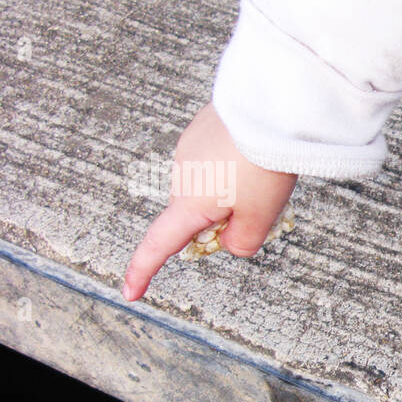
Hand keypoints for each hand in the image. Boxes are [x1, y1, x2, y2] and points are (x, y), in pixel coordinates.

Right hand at [121, 103, 296, 301]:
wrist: (272, 108)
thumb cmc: (263, 164)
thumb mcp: (261, 217)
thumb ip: (243, 241)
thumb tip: (228, 244)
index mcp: (189, 202)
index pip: (160, 245)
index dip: (144, 271)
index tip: (130, 292)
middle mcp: (180, 175)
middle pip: (197, 214)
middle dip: (224, 218)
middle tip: (261, 202)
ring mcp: (189, 149)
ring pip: (210, 186)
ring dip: (232, 189)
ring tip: (262, 171)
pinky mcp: (202, 128)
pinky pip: (215, 159)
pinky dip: (233, 165)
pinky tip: (253, 152)